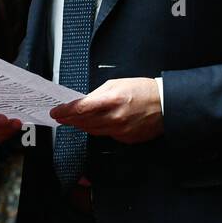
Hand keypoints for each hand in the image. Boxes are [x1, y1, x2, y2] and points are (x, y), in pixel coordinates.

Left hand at [48, 77, 163, 143]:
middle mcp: (115, 118)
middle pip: (83, 122)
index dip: (65, 111)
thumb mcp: (117, 84)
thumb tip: (84, 102)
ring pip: (92, 131)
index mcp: (112, 100)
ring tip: (72, 120)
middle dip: (69, 119)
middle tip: (60, 116)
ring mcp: (120, 130)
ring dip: (81, 125)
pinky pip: (106, 135)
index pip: (81, 108)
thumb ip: (98, 94)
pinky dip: (98, 129)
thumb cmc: (144, 91)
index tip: (56, 112)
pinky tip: (94, 124)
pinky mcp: (126, 138)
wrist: (166, 104)